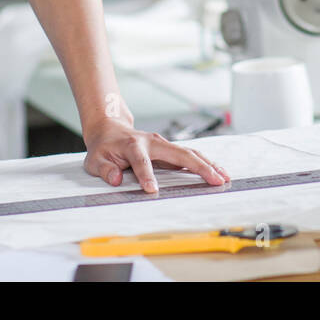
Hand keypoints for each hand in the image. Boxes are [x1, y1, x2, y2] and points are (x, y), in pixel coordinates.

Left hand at [82, 118, 229, 192]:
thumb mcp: (95, 160)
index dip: (146, 175)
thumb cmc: (104, 147)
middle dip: (199, 167)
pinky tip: (219, 172)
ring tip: (225, 177)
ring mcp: (164, 144)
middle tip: (215, 180)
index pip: (141, 161)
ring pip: (190, 153)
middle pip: (179, 153)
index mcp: (132, 145)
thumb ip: (104, 169)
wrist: (111, 129)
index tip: (152, 190)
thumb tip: (115, 179)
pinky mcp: (170, 149)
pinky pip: (190, 155)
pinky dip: (206, 163)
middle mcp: (152, 142)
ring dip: (208, 164)